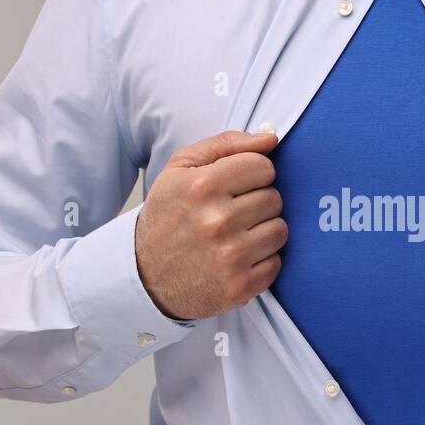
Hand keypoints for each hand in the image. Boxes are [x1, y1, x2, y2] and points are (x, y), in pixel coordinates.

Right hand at [135, 130, 286, 320]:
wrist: (144, 274)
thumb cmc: (167, 216)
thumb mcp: (180, 168)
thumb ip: (226, 144)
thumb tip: (270, 138)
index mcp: (202, 186)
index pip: (263, 166)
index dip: (253, 174)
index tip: (237, 185)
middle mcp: (217, 221)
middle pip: (274, 198)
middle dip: (258, 201)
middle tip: (234, 212)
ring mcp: (229, 257)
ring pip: (280, 230)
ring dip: (263, 231)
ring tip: (237, 234)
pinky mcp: (239, 286)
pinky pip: (276, 263)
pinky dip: (262, 260)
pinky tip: (239, 258)